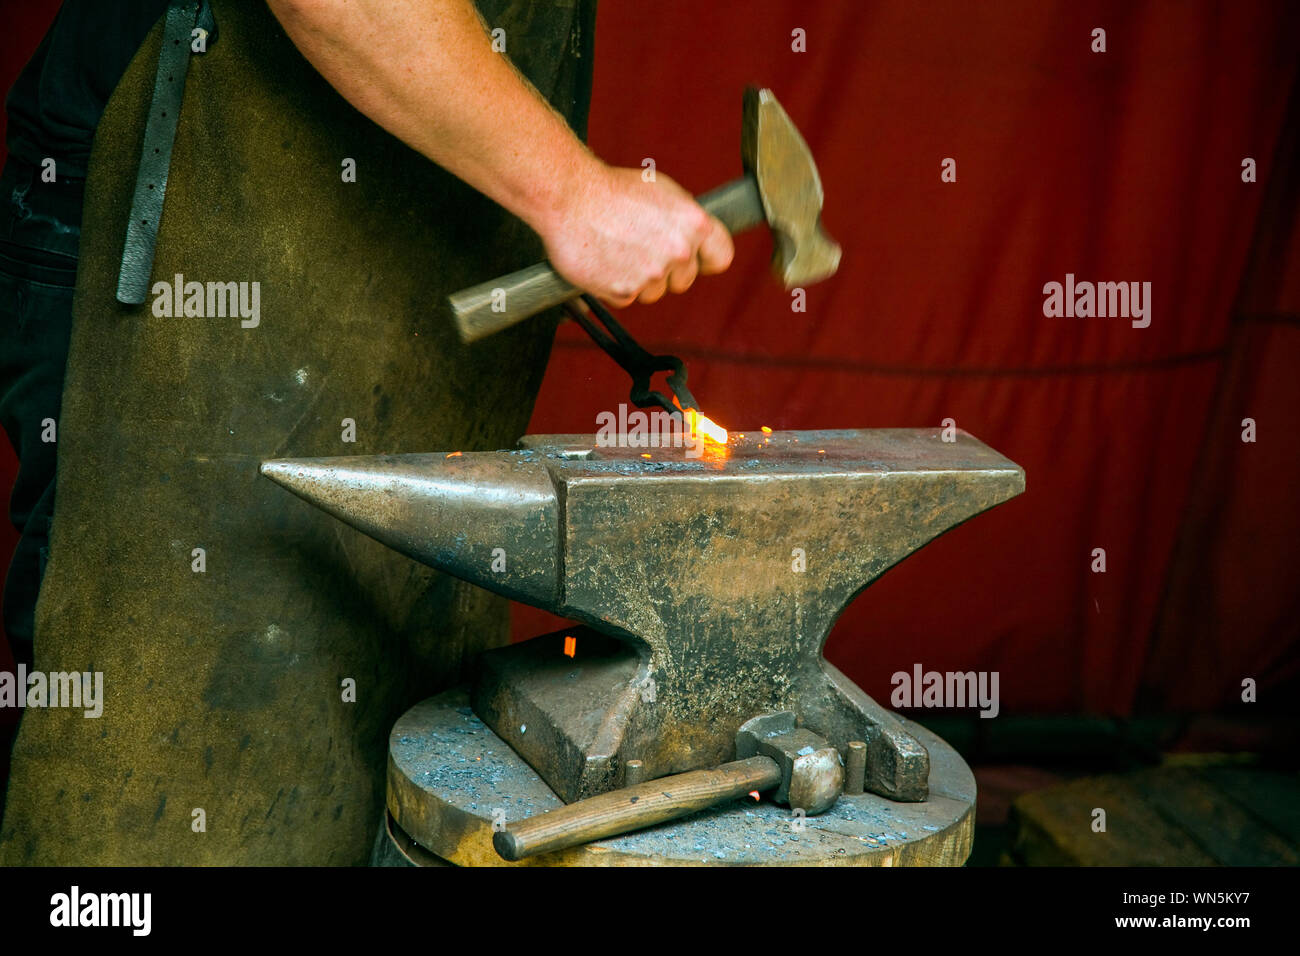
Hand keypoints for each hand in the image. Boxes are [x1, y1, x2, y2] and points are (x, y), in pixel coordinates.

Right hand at [538, 163, 733, 306]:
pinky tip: (605, 261)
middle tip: (640, 247)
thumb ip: (685, 221)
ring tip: (618, 250)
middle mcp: (678, 252)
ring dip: (639, 280)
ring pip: (654, 293)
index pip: (721, 257)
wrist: (569, 197)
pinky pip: (627, 299)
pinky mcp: (625, 291)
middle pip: (684, 281)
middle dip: (666, 271)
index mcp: (694, 224)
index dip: (705, 259)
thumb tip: (696, 240)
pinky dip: (615, 285)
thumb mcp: (663, 191)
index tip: (694, 259)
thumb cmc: (611, 189)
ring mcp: (652, 275)